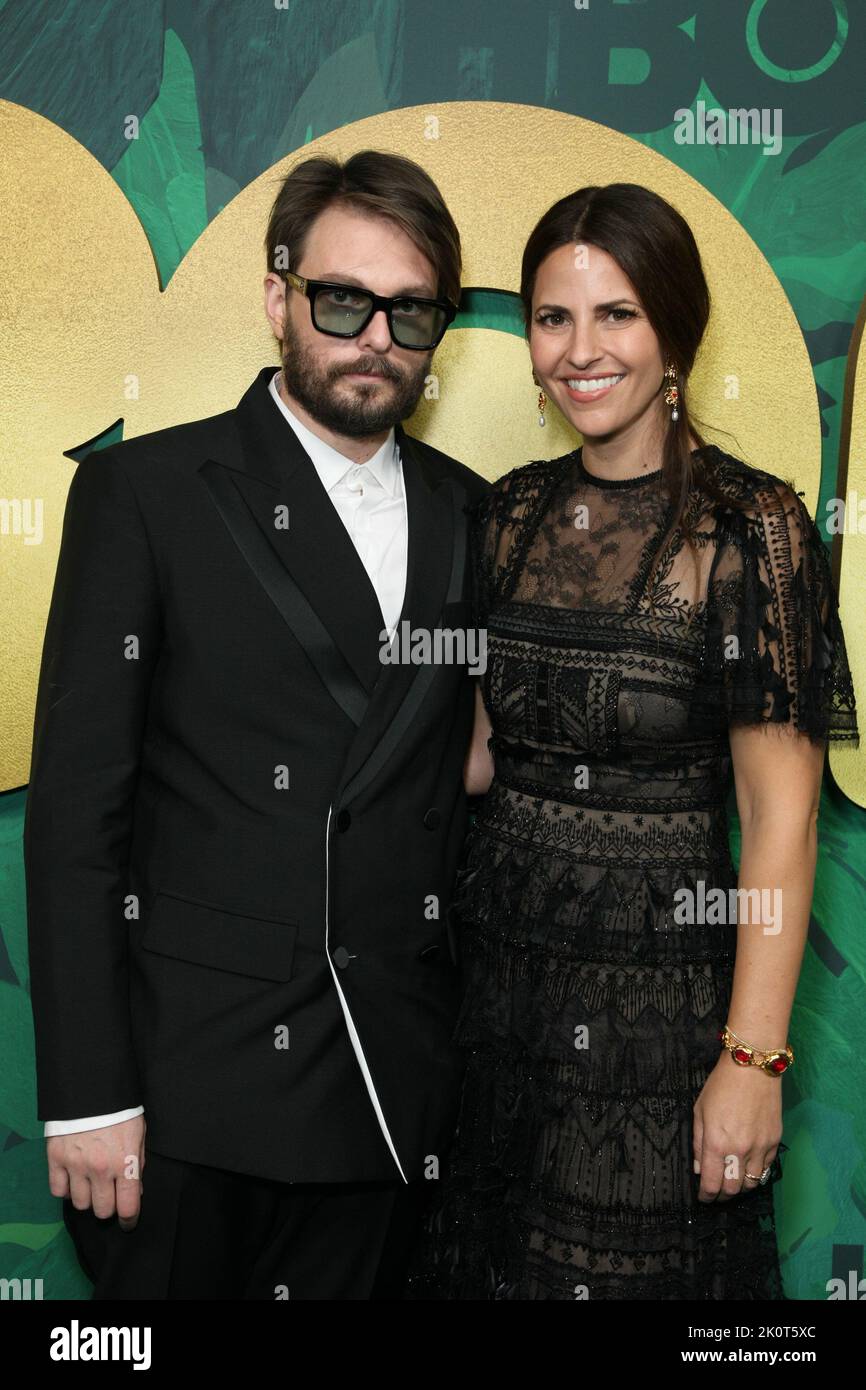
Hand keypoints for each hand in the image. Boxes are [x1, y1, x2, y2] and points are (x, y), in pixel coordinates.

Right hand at [47, 1115, 145, 1229]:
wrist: (92, 1086)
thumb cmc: (120, 1109)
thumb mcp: (139, 1133)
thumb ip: (138, 1163)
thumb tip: (135, 1190)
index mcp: (124, 1163)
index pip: (128, 1207)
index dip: (130, 1220)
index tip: (129, 1222)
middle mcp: (100, 1169)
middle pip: (102, 1210)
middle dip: (108, 1208)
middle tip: (109, 1196)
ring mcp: (75, 1165)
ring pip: (79, 1204)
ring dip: (87, 1198)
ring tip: (91, 1185)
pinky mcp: (56, 1158)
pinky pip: (58, 1190)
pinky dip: (65, 1190)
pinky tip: (73, 1180)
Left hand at [692, 1055, 781, 1202]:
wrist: (752, 1068)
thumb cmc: (721, 1086)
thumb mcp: (700, 1111)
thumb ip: (698, 1143)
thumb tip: (700, 1169)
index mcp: (717, 1143)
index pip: (712, 1184)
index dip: (706, 1196)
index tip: (704, 1197)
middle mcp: (740, 1150)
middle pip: (733, 1189)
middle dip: (723, 1196)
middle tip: (717, 1193)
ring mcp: (760, 1147)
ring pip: (752, 1184)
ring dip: (741, 1187)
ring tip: (733, 1182)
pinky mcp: (775, 1142)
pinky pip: (766, 1169)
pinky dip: (756, 1174)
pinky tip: (748, 1169)